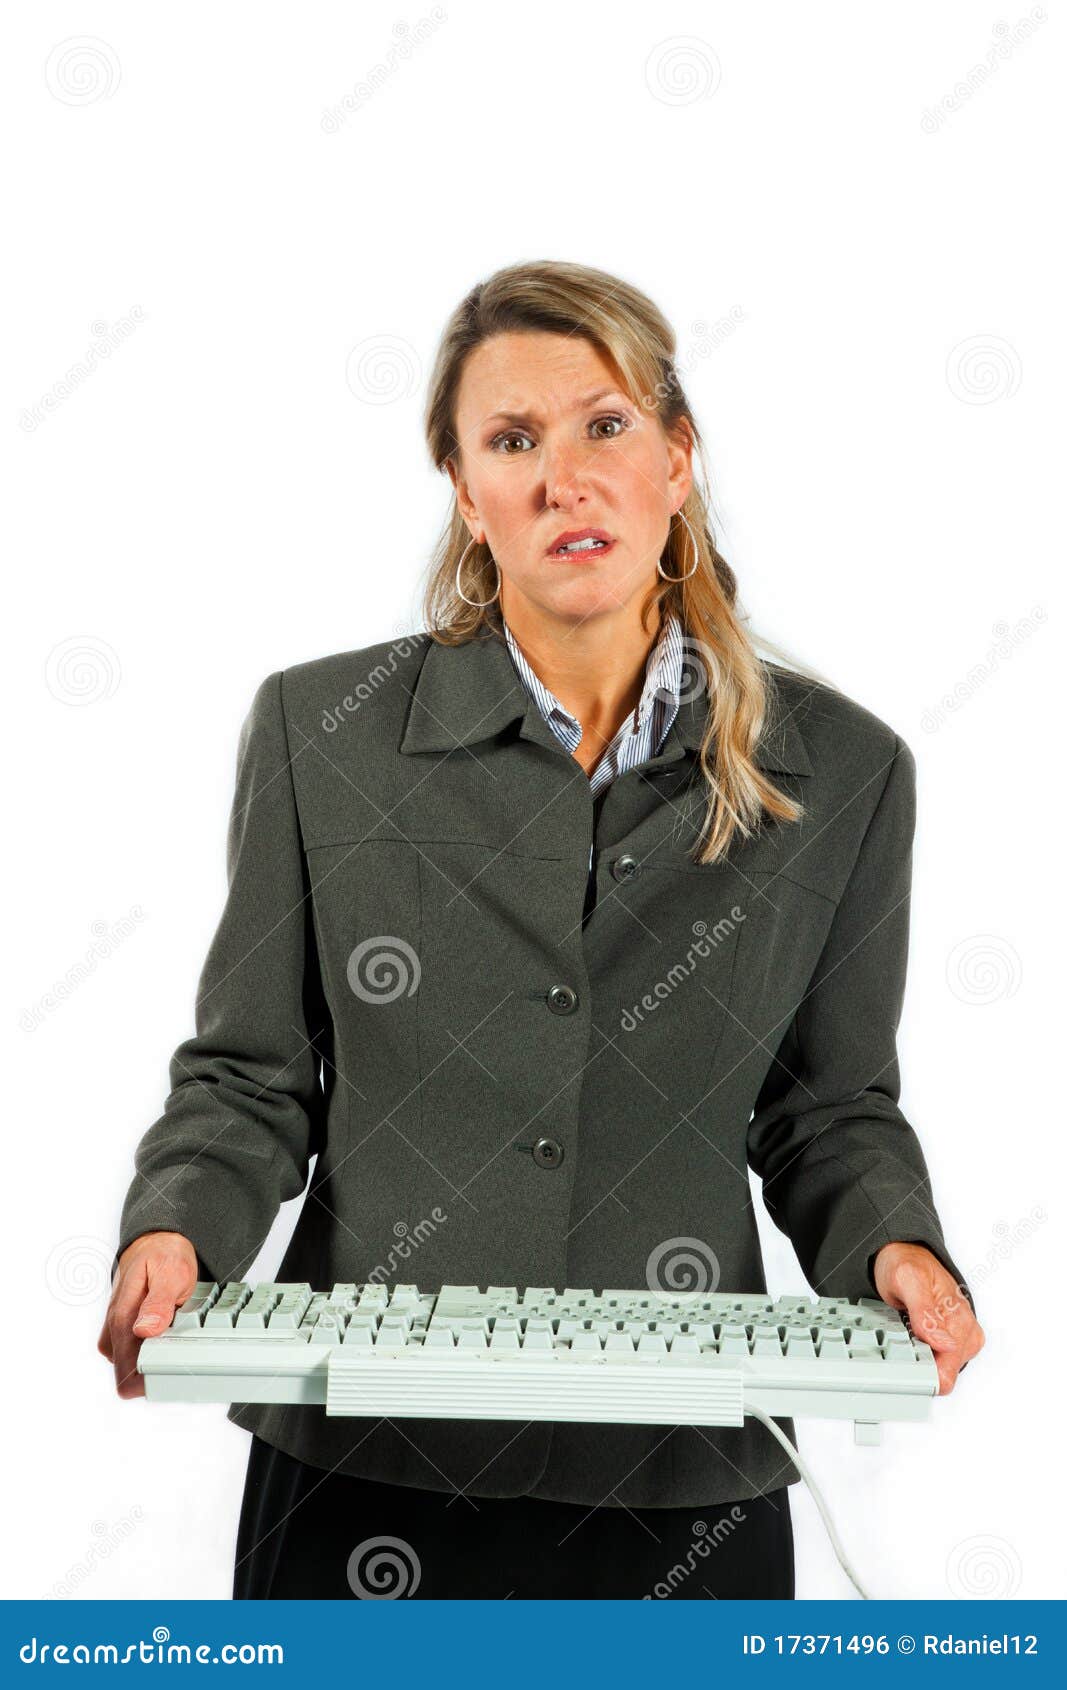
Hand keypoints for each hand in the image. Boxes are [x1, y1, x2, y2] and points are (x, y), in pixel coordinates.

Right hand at [97, 1231, 199, 1398]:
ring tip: (177, 1340)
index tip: (174, 1377)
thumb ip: (158, 1303)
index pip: (125, 1374)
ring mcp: (117, 1329)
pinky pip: (134, 1351)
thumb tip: (143, 1330)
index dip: (148, 1385)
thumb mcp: (171, 1273)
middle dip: (153, 1371)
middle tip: (181, 1351)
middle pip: (128, 1375)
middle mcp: (115, 1328)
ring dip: (152, 1359)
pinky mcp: (123, 1328)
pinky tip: (168, 1334)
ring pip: (130, 1364)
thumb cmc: (164, 1254)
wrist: (156, 1239)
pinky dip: (151, 1349)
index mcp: (123, 1318)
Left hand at [872, 1241, 984, 1394]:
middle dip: (917, 1363)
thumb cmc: (907, 1263)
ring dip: (917, 1357)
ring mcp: (959, 1339)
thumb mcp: (907, 1278)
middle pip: (941, 1376)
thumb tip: (943, 1343)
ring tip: (904, 1331)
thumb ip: (924, 1311)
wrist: (904, 1251)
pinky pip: (933, 1360)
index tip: (900, 1360)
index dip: (919, 1372)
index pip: (946, 1373)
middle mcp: (965, 1334)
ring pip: (937, 1371)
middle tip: (900, 1335)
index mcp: (960, 1322)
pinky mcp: (950, 1340)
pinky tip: (909, 1335)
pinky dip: (918, 1352)